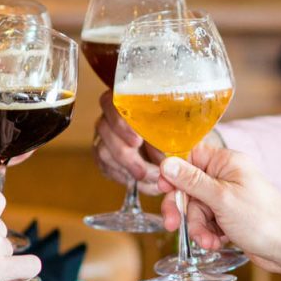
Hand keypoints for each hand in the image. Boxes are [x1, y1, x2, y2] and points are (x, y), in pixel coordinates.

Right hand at [92, 91, 226, 193]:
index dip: (120, 122)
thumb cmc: (175, 131)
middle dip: (122, 151)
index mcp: (126, 101)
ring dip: (124, 167)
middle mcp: (111, 117)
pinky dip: (121, 176)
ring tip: (145, 177)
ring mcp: (105, 136)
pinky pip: (105, 166)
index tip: (138, 140)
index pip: (111, 103)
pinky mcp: (105, 156)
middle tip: (141, 169)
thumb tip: (172, 150)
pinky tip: (138, 180)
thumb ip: (173, 130)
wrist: (174, 145)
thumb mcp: (178, 124)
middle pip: (103, 128)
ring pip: (102, 150)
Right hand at [157, 143, 280, 269]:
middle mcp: (227, 176)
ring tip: (208, 241)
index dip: (174, 172)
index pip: (190, 156)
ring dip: (197, 226)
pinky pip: (207, 220)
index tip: (163, 187)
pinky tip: (215, 243)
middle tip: (173, 224)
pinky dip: (207, 232)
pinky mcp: (229, 214)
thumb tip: (167, 163)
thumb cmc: (262, 220)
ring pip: (196, 207)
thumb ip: (192, 181)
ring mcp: (228, 196)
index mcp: (227, 162)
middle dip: (184, 209)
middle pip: (188, 186)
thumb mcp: (221, 199)